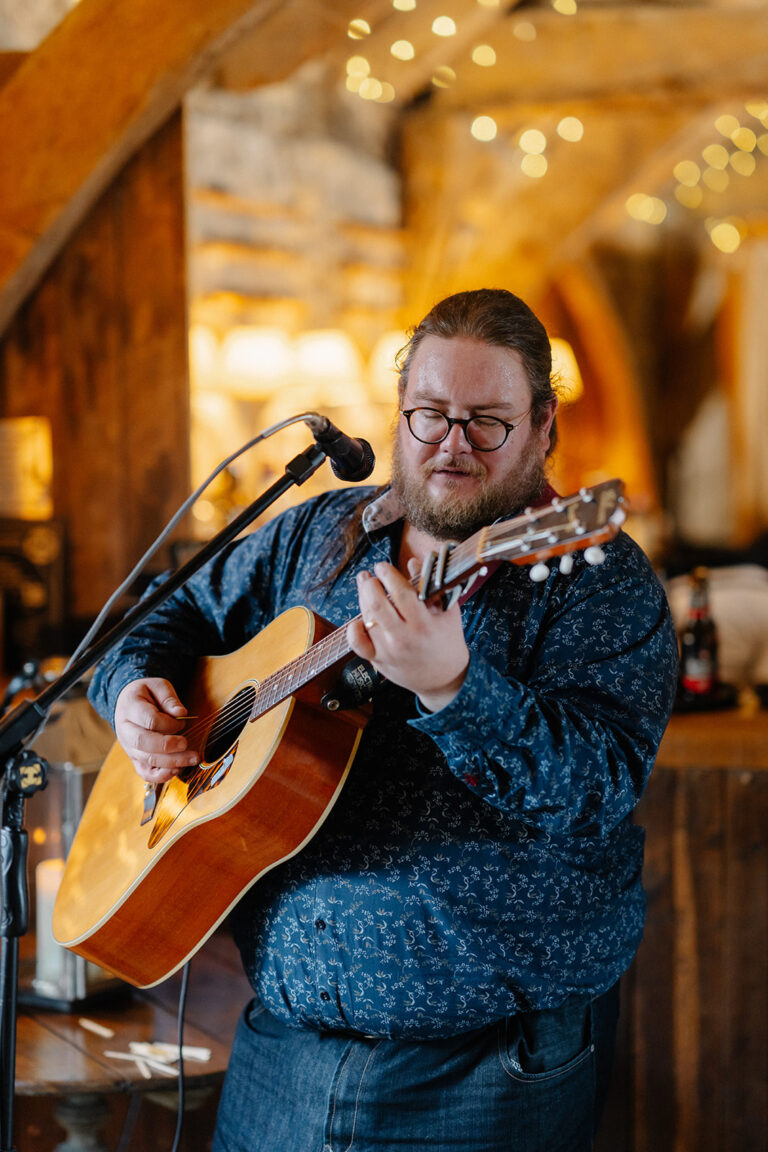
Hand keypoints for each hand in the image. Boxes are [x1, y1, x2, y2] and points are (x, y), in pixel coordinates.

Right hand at [114, 678, 199, 782]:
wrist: (127, 703)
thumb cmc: (146, 694)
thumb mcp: (158, 686)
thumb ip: (169, 698)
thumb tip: (181, 714)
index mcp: (130, 708)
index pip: (150, 720)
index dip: (169, 724)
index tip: (182, 722)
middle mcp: (125, 730)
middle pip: (144, 743)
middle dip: (169, 746)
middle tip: (187, 744)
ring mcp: (129, 747)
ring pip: (147, 760)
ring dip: (171, 762)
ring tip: (192, 759)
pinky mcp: (135, 759)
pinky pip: (145, 773)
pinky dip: (161, 776)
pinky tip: (177, 770)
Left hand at [347, 561, 469, 711]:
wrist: (444, 679)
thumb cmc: (448, 641)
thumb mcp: (448, 610)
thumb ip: (431, 585)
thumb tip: (413, 562)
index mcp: (423, 624)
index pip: (400, 592)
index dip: (388, 575)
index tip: (382, 566)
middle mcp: (403, 638)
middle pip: (377, 604)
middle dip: (369, 584)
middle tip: (369, 575)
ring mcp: (388, 651)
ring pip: (367, 618)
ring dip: (362, 598)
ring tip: (364, 585)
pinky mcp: (378, 660)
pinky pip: (357, 643)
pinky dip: (353, 629)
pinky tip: (359, 618)